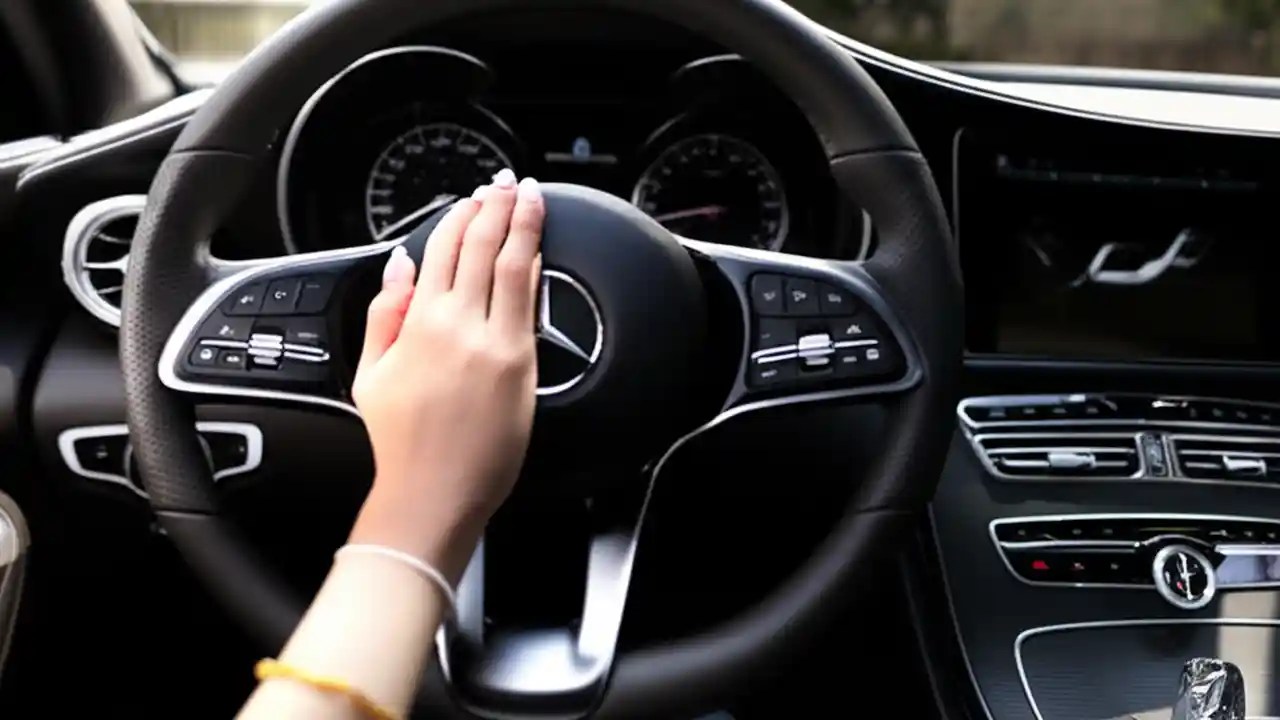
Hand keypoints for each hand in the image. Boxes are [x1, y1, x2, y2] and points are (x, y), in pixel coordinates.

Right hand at [347, 169, 543, 580]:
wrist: (434, 492)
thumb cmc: (402, 442)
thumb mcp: (370, 373)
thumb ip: (385, 312)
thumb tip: (400, 266)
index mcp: (418, 324)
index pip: (441, 251)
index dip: (458, 218)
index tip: (470, 200)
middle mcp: (458, 325)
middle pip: (479, 248)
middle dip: (494, 207)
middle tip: (505, 183)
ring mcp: (495, 342)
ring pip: (511, 265)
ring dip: (521, 224)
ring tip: (528, 196)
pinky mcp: (523, 364)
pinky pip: (530, 302)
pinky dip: (534, 268)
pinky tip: (538, 247)